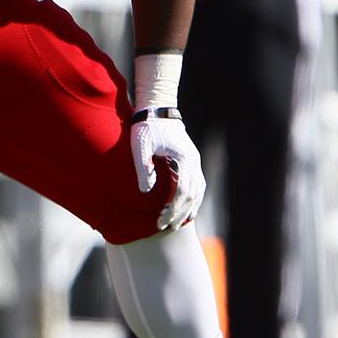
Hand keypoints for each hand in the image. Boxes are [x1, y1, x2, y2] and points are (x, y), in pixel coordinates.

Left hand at [129, 107, 205, 230]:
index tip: (160, 221)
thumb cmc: (146, 127)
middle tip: (167, 227)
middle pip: (192, 194)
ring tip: (177, 223)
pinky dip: (193, 199)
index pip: (181, 191)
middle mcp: (193, 161)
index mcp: (184, 158)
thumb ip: (143, 167)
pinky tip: (186, 209)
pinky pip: (197, 184)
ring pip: (198, 191)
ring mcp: (194, 160)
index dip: (172, 209)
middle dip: (180, 213)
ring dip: (188, 208)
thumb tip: (147, 192)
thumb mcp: (140, 145)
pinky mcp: (191, 160)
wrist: (156, 109)